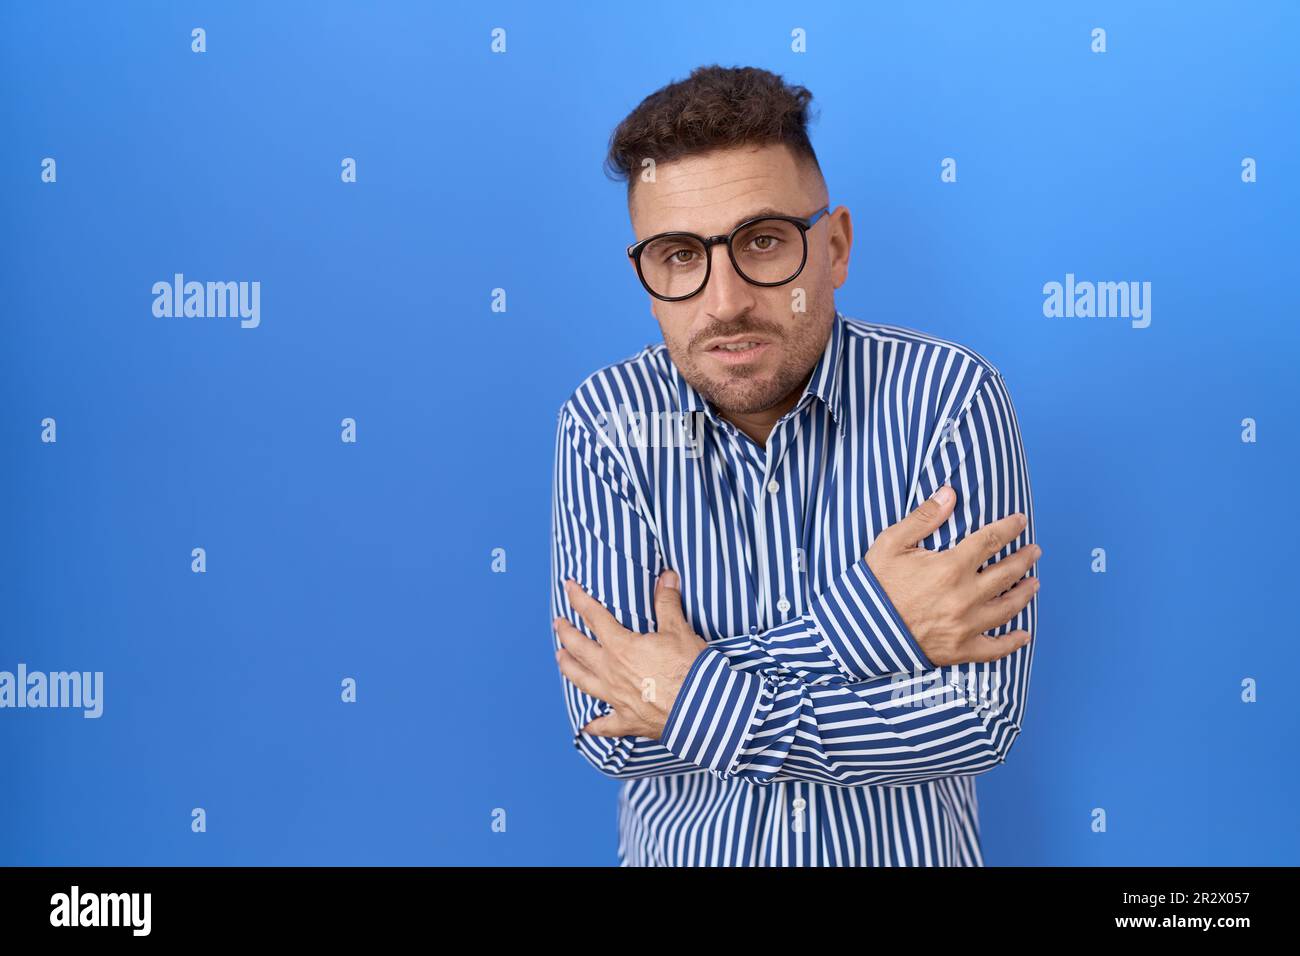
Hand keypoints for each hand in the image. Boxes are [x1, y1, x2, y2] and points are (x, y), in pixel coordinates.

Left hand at [555, 570, 706, 740]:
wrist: (700, 710)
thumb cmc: (689, 669)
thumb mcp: (679, 629)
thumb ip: (667, 603)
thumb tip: (666, 577)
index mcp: (621, 647)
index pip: (594, 617)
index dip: (579, 600)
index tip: (569, 587)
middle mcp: (611, 672)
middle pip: (579, 649)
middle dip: (566, 633)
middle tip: (558, 623)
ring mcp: (616, 699)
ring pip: (582, 682)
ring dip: (569, 668)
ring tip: (559, 658)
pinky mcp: (627, 722)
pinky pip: (605, 726)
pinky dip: (594, 726)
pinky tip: (586, 725)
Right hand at [864, 485, 1039, 665]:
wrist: (857, 631)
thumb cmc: (874, 584)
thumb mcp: (891, 543)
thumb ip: (923, 517)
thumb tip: (949, 493)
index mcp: (950, 567)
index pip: (990, 540)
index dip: (1009, 528)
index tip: (1020, 521)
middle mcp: (964, 597)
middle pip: (1007, 573)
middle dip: (1024, 559)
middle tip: (1034, 551)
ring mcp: (965, 626)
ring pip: (1008, 608)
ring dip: (1025, 593)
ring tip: (1034, 583)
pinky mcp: (959, 651)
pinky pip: (995, 649)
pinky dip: (1013, 643)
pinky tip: (1024, 634)